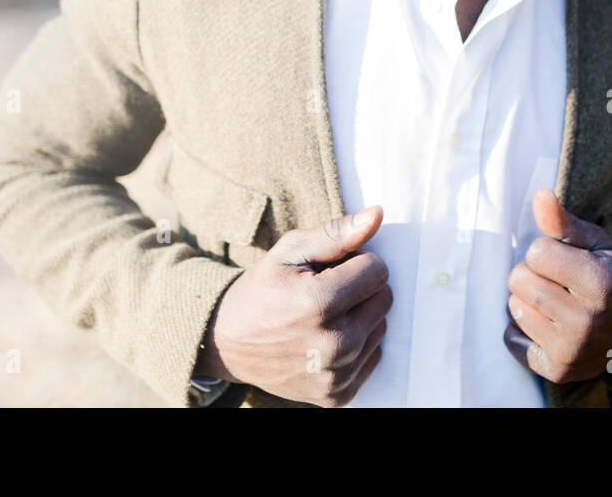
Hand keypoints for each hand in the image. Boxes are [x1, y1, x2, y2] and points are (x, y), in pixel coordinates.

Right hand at [195, 205, 391, 406]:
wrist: (227, 343)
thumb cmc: (262, 290)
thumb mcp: (290, 251)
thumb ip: (337, 232)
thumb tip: (377, 215)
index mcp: (319, 304)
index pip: (378, 270)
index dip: (356, 262)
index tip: (330, 269)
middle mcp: (332, 345)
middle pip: (384, 299)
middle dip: (361, 289)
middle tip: (327, 290)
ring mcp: (336, 375)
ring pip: (381, 327)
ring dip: (360, 317)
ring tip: (325, 316)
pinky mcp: (337, 396)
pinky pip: (373, 357)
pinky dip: (356, 345)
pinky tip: (326, 338)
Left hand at [504, 189, 611, 382]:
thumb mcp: (598, 244)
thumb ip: (564, 222)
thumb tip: (539, 196)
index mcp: (599, 283)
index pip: (536, 253)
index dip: (547, 251)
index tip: (566, 260)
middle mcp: (585, 321)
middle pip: (518, 280)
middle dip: (532, 274)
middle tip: (557, 281)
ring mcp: (570, 350)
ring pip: (514, 308)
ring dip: (527, 301)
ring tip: (554, 302)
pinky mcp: (557, 370)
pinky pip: (511, 339)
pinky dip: (522, 330)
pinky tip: (548, 324)